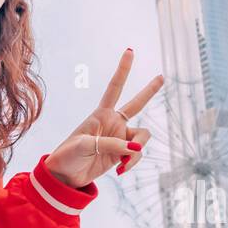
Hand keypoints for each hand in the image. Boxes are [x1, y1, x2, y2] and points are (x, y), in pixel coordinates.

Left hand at [47, 48, 162, 188]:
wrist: (65, 176)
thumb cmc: (69, 155)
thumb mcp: (86, 145)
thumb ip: (112, 144)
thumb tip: (136, 148)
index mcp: (100, 114)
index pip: (114, 88)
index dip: (123, 70)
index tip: (130, 52)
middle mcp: (113, 123)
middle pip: (136, 103)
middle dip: (149, 91)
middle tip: (162, 77)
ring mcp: (119, 138)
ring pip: (142, 137)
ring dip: (137, 150)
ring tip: (124, 162)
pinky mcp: (122, 154)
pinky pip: (137, 155)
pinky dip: (132, 163)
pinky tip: (121, 171)